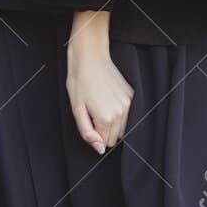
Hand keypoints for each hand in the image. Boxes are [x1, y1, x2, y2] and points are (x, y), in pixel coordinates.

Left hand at [66, 12, 132, 152]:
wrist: (90, 58)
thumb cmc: (80, 82)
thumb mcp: (77, 110)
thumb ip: (87, 133)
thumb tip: (99, 148)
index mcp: (107, 118)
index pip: (103, 143)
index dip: (93, 135)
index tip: (86, 121)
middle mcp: (121, 112)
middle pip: (114, 137)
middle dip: (102, 130)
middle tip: (91, 113)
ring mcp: (127, 103)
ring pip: (120, 126)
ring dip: (109, 122)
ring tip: (97, 105)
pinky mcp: (129, 95)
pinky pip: (124, 114)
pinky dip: (115, 112)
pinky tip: (105, 99)